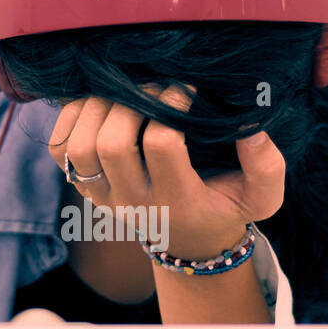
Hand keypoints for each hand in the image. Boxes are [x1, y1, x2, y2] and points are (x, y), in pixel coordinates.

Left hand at [47, 85, 285, 261]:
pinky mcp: (82, 185)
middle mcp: (133, 202)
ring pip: (80, 147)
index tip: (187, 91)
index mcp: (177, 201)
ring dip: (99, 108)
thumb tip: (250, 129)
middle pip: (111, 145)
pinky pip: (60, 148)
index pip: (161, 145)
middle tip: (154, 88)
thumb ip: (267, 165)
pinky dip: (72, 118)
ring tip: (126, 93)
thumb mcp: (262, 196)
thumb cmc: (226, 206)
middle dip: (132, 103)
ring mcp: (102, 196)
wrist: (188, 240)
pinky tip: (101, 105)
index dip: (173, 106)